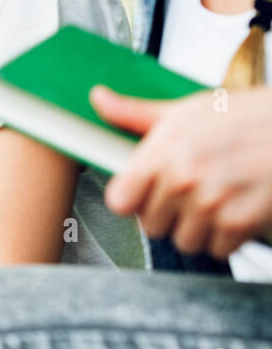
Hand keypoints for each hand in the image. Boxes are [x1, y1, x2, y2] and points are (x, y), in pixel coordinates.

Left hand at [91, 84, 271, 256]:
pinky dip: (228, 238)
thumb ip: (137, 114)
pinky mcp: (240, 223)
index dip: (132, 200)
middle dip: (168, 214)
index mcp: (164, 150)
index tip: (143, 194)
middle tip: (191, 194)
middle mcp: (183, 178)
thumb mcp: (189, 109)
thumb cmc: (249, 117)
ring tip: (217, 202)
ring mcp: (211, 202)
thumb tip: (99, 99)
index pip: (119, 200)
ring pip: (183, 241)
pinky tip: (237, 211)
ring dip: (199, 229)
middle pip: (151, 225)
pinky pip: (217, 249)